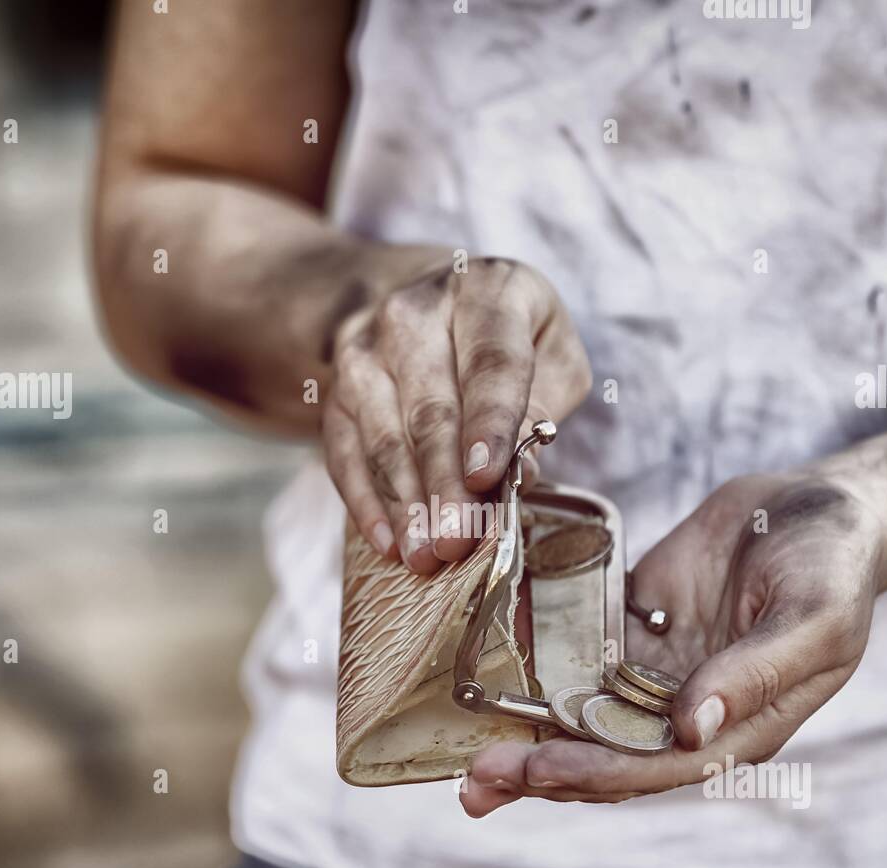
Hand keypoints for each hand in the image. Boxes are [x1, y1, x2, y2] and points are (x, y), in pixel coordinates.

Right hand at [321, 256, 590, 573]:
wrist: (430, 307)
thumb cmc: (510, 341)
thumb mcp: (550, 356)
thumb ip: (542, 406)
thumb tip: (519, 471)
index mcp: (485, 291)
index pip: (490, 363)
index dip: (490, 423)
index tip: (489, 478)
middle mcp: (414, 311)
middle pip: (430, 409)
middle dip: (444, 483)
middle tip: (458, 540)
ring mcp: (365, 349)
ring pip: (384, 436)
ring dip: (405, 503)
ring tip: (425, 555)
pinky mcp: (336, 389)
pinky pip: (345, 451)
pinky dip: (365, 501)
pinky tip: (388, 542)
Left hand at [460, 472, 884, 815]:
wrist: (819, 506)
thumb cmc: (835, 566)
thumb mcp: (813, 618)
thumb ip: (754, 675)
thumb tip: (691, 730)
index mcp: (736, 728)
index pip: (656, 768)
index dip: (596, 773)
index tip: (539, 769)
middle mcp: (687, 712)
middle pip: (605, 755)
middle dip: (541, 771)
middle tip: (475, 780)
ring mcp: (655, 672)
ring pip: (580, 715)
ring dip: (526, 734)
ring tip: (465, 747)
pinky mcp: (631, 628)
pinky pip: (576, 653)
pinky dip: (533, 664)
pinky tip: (485, 668)